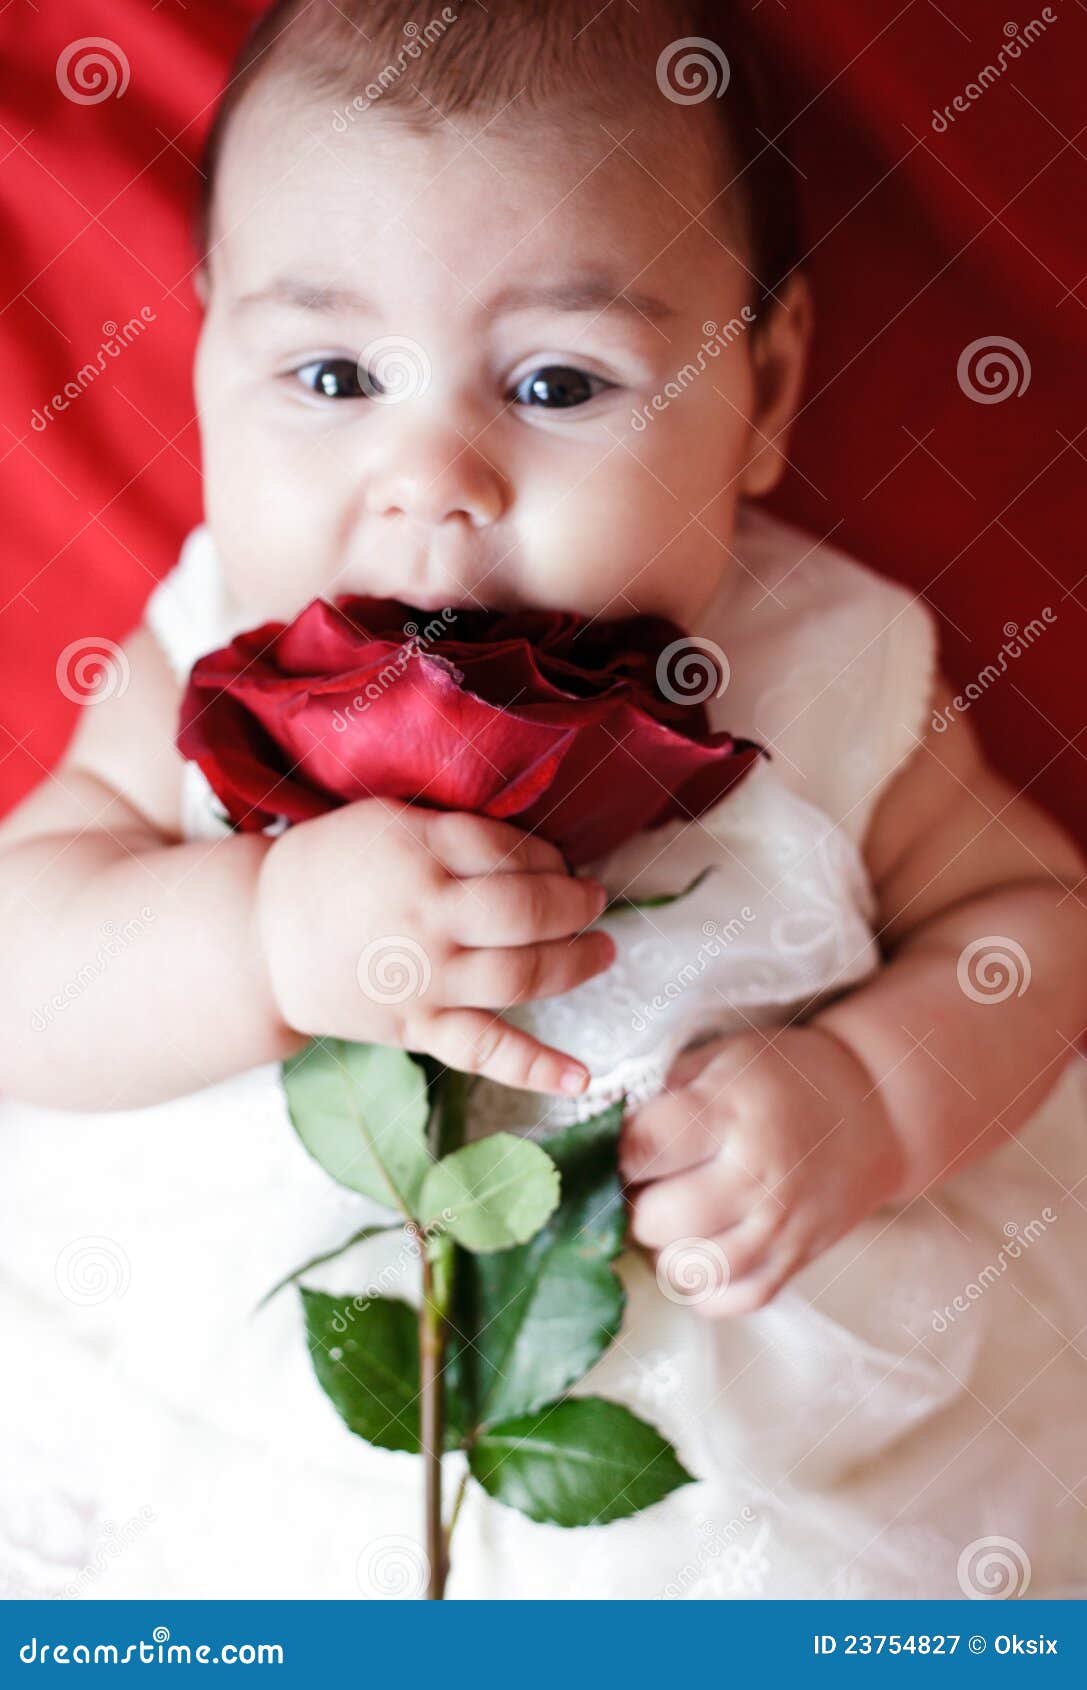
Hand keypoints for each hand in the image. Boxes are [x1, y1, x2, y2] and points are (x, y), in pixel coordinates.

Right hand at [256, 799, 614, 1093]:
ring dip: (576, 961)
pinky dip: (537, 1068)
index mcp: (418, 852)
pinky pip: (486, 1050)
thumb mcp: (386, 821)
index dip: (548, 856)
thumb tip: (535, 846)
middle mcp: (427, 915)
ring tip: (603, 949)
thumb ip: (453, 830)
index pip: (510, 849)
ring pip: (522, 973)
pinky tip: (582, 1076)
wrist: (262, 939)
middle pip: (528, 910)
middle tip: (595, 899)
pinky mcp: (418, 1027)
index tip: (560, 861)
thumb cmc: (329, 869)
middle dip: (576, 904)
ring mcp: (426, 978)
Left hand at [620, 1026, 903, 1314]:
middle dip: (634, 1204)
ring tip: (670, 1217)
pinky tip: (696, 1255)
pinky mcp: (798, 1259)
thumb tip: (596, 1130)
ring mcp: (780, 1225)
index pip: (641, 1149)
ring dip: (664, 1248)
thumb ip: (660, 1093)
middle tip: (643, 1186)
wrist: (872, 1107)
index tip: (616, 1149)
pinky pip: (736, 1299)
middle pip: (659, 1218)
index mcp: (730, 1113)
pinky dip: (703, 1288)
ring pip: (691, 1268)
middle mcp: (756, 1175)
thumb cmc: (781, 1076)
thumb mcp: (720, 1058)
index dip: (613, 1154)